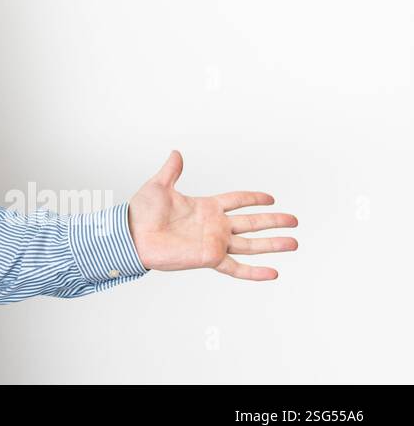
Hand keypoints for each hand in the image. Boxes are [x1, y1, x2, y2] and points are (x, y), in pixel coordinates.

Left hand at [126, 150, 298, 279]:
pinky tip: (273, 272)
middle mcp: (214, 225)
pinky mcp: (209, 258)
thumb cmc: (140, 212)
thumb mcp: (158, 186)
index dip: (253, 198)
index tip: (271, 198)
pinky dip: (255, 272)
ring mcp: (214, 243)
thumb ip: (171, 171)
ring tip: (294, 243)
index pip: (237, 200)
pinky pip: (237, 268)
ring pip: (250, 244)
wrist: (131, 235)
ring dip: (272, 244)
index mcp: (205, 207)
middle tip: (294, 220)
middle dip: (273, 221)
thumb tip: (176, 153)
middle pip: (251, 222)